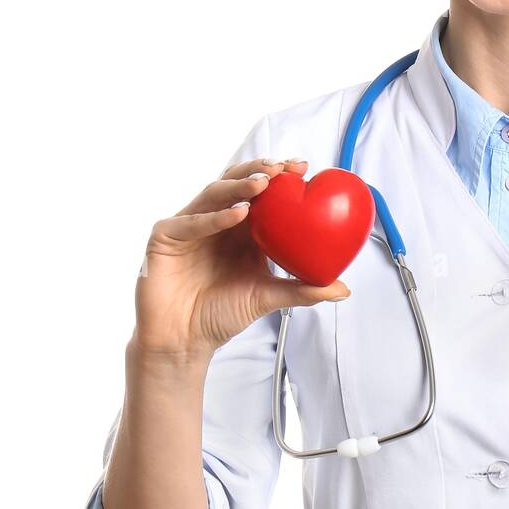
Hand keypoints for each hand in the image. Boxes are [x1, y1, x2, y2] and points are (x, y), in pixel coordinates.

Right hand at [134, 157, 350, 358]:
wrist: (183, 341)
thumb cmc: (221, 314)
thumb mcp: (268, 298)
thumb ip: (303, 290)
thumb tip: (343, 289)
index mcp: (242, 229)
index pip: (261, 193)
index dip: (279, 176)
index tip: (303, 167)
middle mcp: (216, 221)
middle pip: (236, 183)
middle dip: (260, 171)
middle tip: (282, 169)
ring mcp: (190, 226)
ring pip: (213, 194)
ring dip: (239, 186)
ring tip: (263, 183)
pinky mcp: (166, 237)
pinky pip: (191, 222)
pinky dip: (214, 217)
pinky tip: (237, 214)